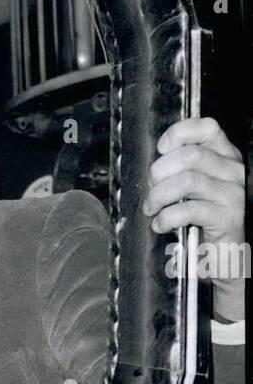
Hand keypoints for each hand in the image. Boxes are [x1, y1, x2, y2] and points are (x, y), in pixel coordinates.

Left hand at [144, 117, 246, 321]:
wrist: (222, 256)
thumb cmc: (201, 220)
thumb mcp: (191, 188)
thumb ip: (179, 169)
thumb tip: (153, 165)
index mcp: (225, 156)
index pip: (207, 127)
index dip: (179, 133)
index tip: (160, 149)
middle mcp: (233, 171)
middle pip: (191, 155)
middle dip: (161, 171)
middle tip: (150, 189)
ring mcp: (233, 194)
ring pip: (188, 181)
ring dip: (160, 196)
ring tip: (151, 208)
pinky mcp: (228, 217)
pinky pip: (189, 210)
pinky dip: (167, 217)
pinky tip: (159, 224)